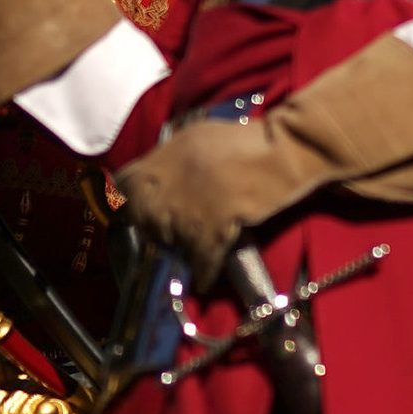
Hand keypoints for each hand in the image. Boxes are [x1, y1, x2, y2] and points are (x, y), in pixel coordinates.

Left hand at [114, 115, 281, 287]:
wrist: (287, 149)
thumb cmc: (252, 140)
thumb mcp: (202, 135)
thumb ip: (176, 157)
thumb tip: (160, 179)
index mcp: (168, 153)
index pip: (125, 182)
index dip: (127, 199)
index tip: (133, 210)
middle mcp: (172, 179)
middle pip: (143, 215)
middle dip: (153, 226)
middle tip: (167, 234)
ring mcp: (190, 204)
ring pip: (169, 238)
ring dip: (179, 246)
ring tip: (189, 250)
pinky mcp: (212, 225)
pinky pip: (200, 257)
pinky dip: (203, 270)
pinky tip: (205, 278)